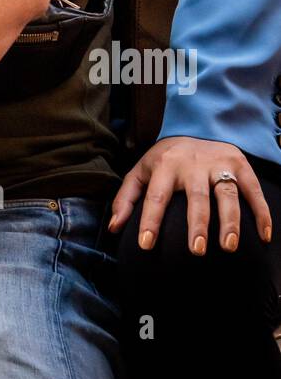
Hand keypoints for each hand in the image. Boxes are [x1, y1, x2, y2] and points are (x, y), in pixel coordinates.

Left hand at [108, 136, 272, 254]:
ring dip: (229, 220)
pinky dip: (261, 212)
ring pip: (227, 193)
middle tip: (196, 251)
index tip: (146, 246)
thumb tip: (114, 229)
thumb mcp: (140, 172)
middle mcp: (192, 164)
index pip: (155, 196)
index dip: (150, 221)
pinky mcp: (240, 164)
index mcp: (164, 165)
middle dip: (196, 223)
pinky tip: (264, 237)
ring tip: (229, 247)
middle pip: (196, 196)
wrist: (194, 128)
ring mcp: (219, 163)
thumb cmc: (165, 160)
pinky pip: (253, 190)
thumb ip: (126, 199)